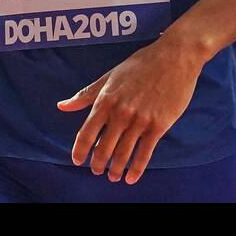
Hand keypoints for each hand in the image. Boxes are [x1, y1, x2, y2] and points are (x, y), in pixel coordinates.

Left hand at [57, 36, 205, 184]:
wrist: (174, 57)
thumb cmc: (140, 65)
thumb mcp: (110, 76)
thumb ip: (86, 94)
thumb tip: (62, 106)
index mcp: (106, 99)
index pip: (86, 133)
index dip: (80, 150)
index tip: (77, 160)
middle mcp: (121, 112)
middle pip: (104, 148)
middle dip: (98, 164)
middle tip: (96, 171)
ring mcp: (140, 120)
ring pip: (123, 154)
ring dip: (115, 169)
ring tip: (112, 176)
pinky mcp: (159, 125)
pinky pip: (144, 153)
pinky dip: (136, 169)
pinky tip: (131, 177)